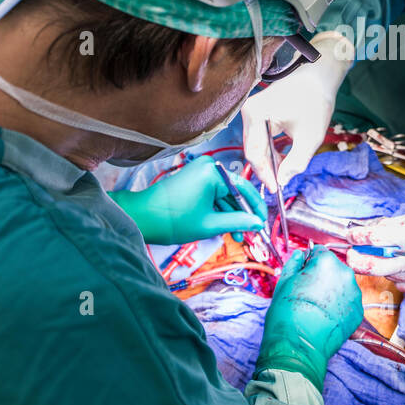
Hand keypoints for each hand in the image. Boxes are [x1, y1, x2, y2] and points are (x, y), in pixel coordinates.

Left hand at [108, 155, 264, 245]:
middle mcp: (208, 167)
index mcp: (213, 173)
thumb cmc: (173, 220)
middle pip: (235, 191)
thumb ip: (238, 222)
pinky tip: (226, 228)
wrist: (142, 218)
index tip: (263, 223)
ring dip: (231, 215)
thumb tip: (258, 223)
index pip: (244, 188)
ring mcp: (200, 172)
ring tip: (238, 236)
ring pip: (224, 195)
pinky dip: (219, 210)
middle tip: (251, 233)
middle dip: (243, 214)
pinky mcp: (193, 179)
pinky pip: (214, 194)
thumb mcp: (210, 224)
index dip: (256, 208)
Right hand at [242, 32, 354, 191]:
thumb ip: (295, 162)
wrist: (319, 75)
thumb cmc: (315, 101)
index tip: (276, 190)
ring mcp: (253, 111)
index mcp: (256, 115)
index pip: (255, 154)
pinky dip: (271, 150)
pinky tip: (284, 157)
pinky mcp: (259, 112)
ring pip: (256, 146)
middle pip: (252, 150)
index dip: (265, 174)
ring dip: (270, 160)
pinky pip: (260, 138)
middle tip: (280, 184)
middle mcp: (249, 112)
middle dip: (267, 169)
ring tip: (286, 170)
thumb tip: (282, 181)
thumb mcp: (309, 137)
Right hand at [256, 248, 362, 387]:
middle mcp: (346, 274)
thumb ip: (295, 263)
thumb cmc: (287, 313)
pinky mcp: (359, 312)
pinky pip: (348, 303)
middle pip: (334, 268)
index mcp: (327, 262)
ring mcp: (355, 294)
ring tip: (317, 308)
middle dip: (323, 277)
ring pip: (343, 286)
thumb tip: (301, 255)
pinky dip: (340, 307)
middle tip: (308, 293)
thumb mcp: (284, 282)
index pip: (320, 252)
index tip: (304, 274)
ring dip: (333, 291)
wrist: (298, 345)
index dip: (310, 262)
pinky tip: (326, 317)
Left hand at [345, 196, 404, 295]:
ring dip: (385, 267)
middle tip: (351, 256)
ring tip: (395, 255)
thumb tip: (370, 228)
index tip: (349, 235)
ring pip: (390, 276)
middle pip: (377, 265)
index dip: (358, 236)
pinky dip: (401, 276)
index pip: (377, 238)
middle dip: (359, 260)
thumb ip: (395, 223)